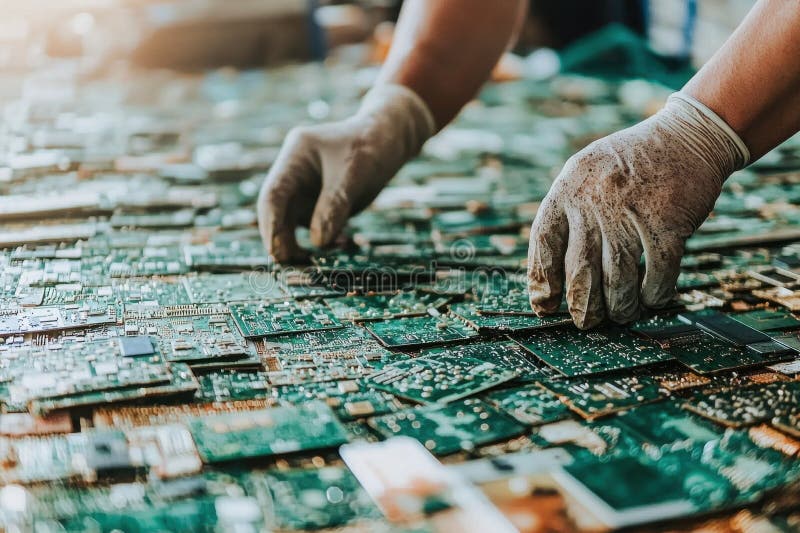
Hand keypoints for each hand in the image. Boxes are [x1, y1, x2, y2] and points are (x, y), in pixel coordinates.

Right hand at [258, 84, 434, 261]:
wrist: (390, 139)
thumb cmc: (372, 148)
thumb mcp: (354, 175)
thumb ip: (334, 207)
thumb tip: (318, 242)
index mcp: (295, 156)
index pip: (274, 194)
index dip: (271, 224)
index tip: (276, 251)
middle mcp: (293, 172)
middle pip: (276, 210)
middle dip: (280, 238)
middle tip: (289, 265)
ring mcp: (304, 188)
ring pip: (291, 221)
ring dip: (297, 243)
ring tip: (312, 261)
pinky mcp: (317, 201)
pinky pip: (313, 226)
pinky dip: (321, 239)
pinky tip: (340, 244)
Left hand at [527, 93, 748, 328]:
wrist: (686, 137)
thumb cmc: (630, 165)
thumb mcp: (585, 174)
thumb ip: (566, 215)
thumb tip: (548, 277)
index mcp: (568, 189)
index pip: (543, 243)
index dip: (542, 280)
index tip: (545, 305)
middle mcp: (594, 201)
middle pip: (579, 271)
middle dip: (581, 306)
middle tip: (586, 321)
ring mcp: (631, 213)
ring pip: (617, 280)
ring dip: (618, 307)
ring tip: (620, 314)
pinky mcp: (669, 223)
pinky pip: (657, 275)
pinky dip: (654, 295)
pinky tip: (651, 299)